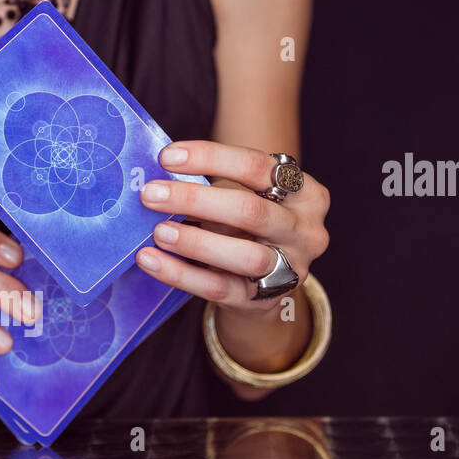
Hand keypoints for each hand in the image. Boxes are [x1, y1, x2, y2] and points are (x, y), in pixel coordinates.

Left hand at [135, 141, 329, 314]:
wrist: (268, 284)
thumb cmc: (249, 227)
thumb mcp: (245, 199)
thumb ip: (214, 187)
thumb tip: (159, 180)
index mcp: (307, 193)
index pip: (258, 166)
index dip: (211, 158)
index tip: (166, 157)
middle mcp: (305, 231)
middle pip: (251, 211)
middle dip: (195, 199)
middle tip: (151, 195)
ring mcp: (290, 269)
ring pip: (245, 256)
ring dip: (195, 242)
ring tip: (158, 232)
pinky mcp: (262, 301)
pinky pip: (218, 288)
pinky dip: (180, 274)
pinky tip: (151, 260)